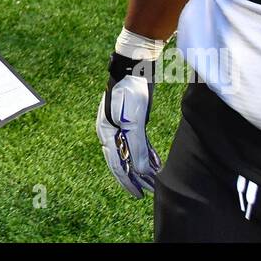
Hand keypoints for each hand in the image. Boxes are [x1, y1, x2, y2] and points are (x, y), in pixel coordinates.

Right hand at [96, 75, 161, 198]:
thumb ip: (136, 145)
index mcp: (106, 131)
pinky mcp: (132, 119)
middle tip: (150, 191)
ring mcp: (120, 125)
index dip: (127, 181)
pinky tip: (155, 162)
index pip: (116, 163)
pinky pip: (137, 142)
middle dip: (136, 177)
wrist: (134, 65)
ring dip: (142, 167)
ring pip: (130, 152)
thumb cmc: (131, 90)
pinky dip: (146, 154)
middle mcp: (110, 130)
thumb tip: (139, 169)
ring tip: (154, 180)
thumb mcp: (134, 120)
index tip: (138, 195)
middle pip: (122, 160)